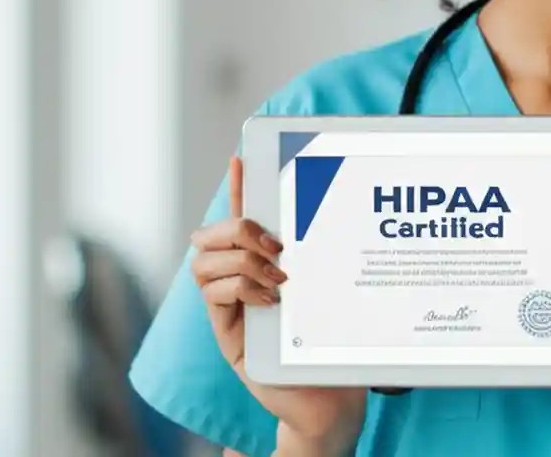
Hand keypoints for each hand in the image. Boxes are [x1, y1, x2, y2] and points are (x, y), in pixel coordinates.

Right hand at [191, 156, 367, 454]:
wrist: (328, 395)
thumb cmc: (331, 340)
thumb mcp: (329, 291)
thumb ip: (322, 258)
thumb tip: (345, 212)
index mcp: (260, 263)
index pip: (241, 216)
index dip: (238, 186)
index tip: (242, 155)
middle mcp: (236, 280)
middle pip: (208, 235)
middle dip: (237, 228)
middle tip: (277, 246)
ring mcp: (227, 305)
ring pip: (204, 262)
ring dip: (242, 262)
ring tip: (278, 279)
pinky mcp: (225, 332)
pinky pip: (213, 294)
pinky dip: (240, 289)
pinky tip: (270, 300)